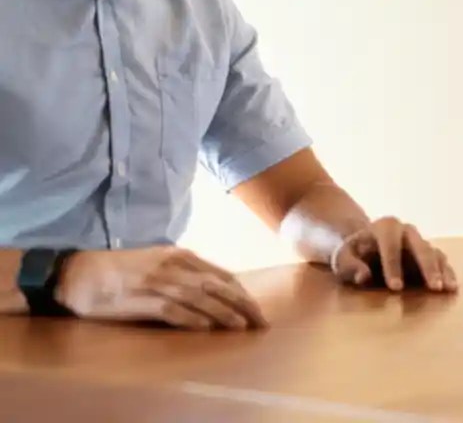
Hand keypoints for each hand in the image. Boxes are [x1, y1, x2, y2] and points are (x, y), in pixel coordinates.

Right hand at [55, 247, 267, 330]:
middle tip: (260, 321)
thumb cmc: (120, 269)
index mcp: (180, 256)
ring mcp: (158, 282)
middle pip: (218, 286)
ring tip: (242, 327)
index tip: (257, 308)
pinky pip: (173, 310)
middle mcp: (174, 267)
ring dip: (224, 313)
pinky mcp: (141, 300)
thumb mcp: (158, 261)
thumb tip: (213, 288)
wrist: (79, 273)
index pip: (222, 275)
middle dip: (242, 304)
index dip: (242, 293)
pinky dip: (193, 319)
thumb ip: (184, 271)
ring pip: (201, 298)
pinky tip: (208, 328)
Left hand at [330, 216, 457, 292]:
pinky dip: (447, 273)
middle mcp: (407, 231)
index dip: (393, 266)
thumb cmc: (354, 254)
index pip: (390, 245)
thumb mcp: (344, 258)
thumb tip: (363, 277)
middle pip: (420, 246)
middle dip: (428, 267)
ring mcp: (420, 241)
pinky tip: (452, 288)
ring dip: (442, 271)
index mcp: (385, 227)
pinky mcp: (429, 253)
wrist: (366, 247)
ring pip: (434, 254)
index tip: (395, 288)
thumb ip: (349, 266)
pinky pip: (441, 261)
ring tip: (447, 289)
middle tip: (434, 287)